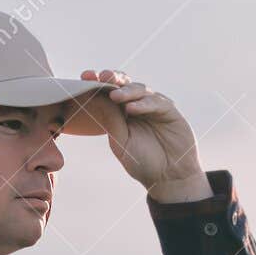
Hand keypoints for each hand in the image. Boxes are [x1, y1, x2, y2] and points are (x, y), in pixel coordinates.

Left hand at [78, 69, 208, 200]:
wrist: (168, 178)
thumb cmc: (143, 162)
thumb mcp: (120, 142)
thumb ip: (110, 121)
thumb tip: (96, 98)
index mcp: (121, 112)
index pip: (108, 92)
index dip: (97, 82)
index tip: (85, 77)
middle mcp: (137, 106)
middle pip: (124, 85)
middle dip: (113, 78)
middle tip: (103, 76)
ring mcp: (154, 107)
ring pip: (139, 90)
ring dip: (126, 91)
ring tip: (115, 96)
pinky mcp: (169, 111)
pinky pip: (156, 102)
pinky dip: (143, 104)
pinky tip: (132, 109)